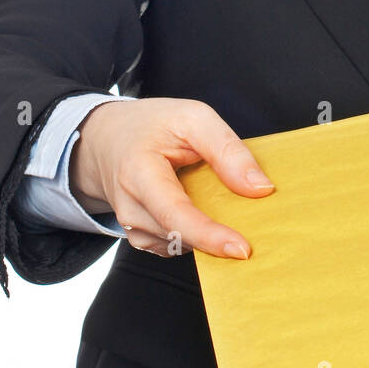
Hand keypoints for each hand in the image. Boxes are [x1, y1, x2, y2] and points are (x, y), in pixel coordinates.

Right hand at [68, 98, 273, 258]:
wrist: (108, 139)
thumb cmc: (152, 125)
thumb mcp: (193, 118)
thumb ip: (227, 150)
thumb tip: (260, 188)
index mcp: (138, 172)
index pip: (175, 214)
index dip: (209, 235)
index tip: (242, 249)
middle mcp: (129, 206)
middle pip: (180, 236)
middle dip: (218, 237)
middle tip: (255, 229)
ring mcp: (133, 227)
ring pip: (182, 244)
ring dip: (209, 235)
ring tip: (226, 206)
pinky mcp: (142, 237)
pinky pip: (178, 245)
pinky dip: (199, 235)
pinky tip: (207, 211)